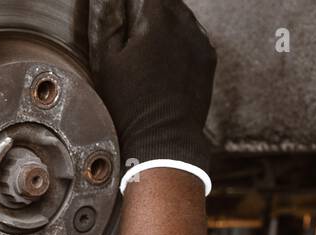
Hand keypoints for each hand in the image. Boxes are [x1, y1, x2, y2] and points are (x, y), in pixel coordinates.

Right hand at [89, 0, 216, 173]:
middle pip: (168, 1)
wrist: (163, 140)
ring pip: (183, 16)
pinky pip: (195, 37)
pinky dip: (180, 38)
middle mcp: (184, 26)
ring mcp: (200, 42)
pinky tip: (165, 57)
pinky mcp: (208, 60)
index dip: (134, 0)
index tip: (125, 6)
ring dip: (166, 21)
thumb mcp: (107, 62)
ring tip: (148, 42)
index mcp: (157, 21)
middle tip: (134, 24)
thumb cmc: (129, 106)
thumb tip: (108, 0)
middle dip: (150, 6)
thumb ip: (109, 22)